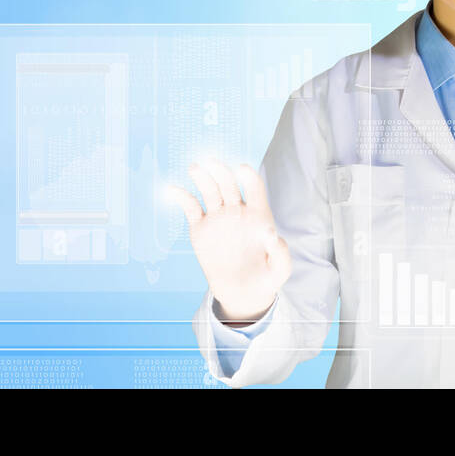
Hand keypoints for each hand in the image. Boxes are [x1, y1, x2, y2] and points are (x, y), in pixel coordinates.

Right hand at [165, 155, 291, 322]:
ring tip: (194, 168)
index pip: (254, 187)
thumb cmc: (266, 278)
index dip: (249, 176)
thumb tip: (271, 235)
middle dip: (221, 171)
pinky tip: (173, 188)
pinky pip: (191, 208)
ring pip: (209, 190)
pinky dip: (182, 197)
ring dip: (202, 177)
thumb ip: (281, 253)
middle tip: (212, 162)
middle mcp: (237, 210)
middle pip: (229, 183)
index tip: (241, 169)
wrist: (243, 293)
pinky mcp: (200, 228)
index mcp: (258, 213)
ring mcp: (218, 217)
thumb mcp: (280, 270)